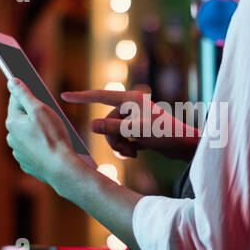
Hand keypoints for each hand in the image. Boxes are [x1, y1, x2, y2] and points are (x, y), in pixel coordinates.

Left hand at [5, 79, 85, 192]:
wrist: (62, 168)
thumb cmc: (53, 137)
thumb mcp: (40, 109)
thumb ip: (24, 94)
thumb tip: (12, 81)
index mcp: (12, 123)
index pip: (15, 101)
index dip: (27, 94)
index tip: (36, 92)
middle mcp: (11, 138)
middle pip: (22, 119)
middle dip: (34, 115)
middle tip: (50, 115)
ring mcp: (19, 153)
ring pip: (28, 135)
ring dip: (37, 132)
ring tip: (53, 133)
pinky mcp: (28, 164)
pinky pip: (33, 150)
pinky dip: (40, 147)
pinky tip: (51, 146)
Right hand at [60, 88, 199, 161]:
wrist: (186, 146)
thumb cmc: (166, 135)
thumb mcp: (138, 132)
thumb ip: (114, 129)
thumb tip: (92, 125)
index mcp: (131, 99)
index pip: (100, 96)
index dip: (81, 97)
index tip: (64, 96)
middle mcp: (132, 106)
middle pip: (106, 122)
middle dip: (112, 138)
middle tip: (126, 150)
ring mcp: (135, 118)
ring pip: (113, 132)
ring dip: (119, 145)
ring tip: (132, 153)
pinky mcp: (138, 130)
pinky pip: (121, 138)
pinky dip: (126, 147)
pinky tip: (137, 152)